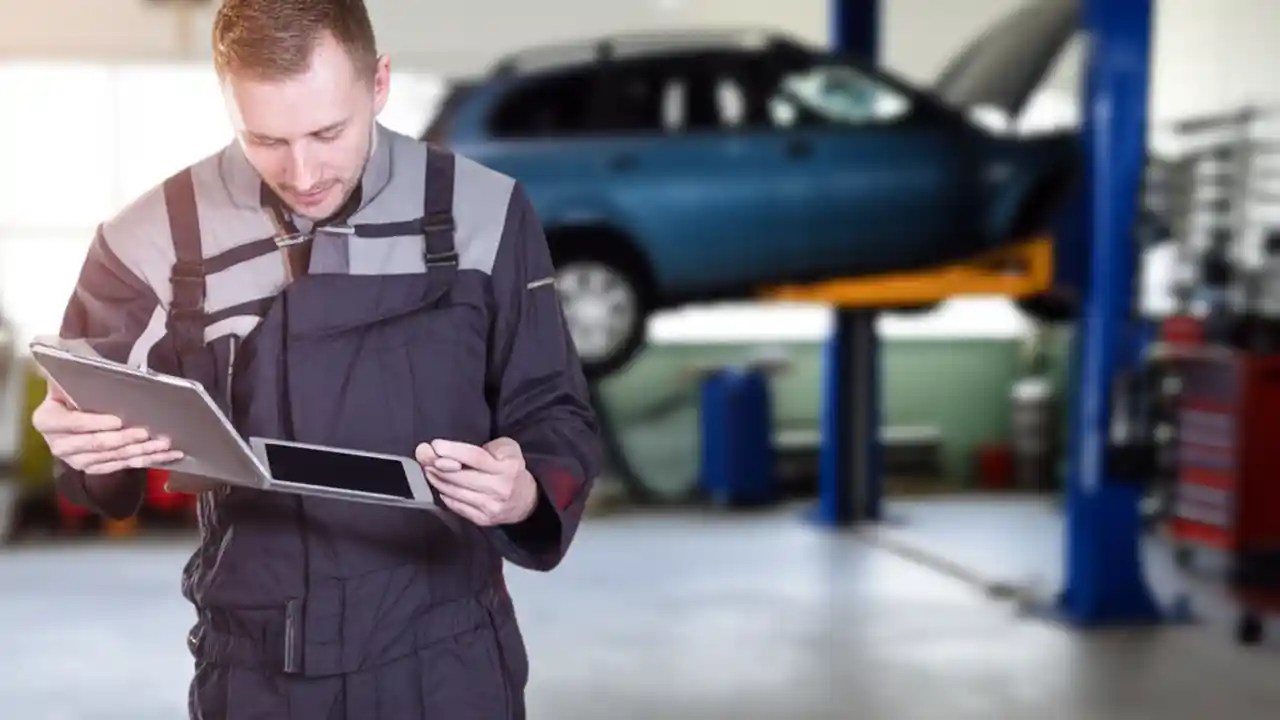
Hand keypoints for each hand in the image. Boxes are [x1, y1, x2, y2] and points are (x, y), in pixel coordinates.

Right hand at [31, 383, 182, 474]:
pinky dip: (146, 460)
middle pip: (96, 444)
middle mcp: (58, 444)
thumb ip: (72, 375)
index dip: (95, 423)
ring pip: (112, 457)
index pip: (73, 423)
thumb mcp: (67, 382)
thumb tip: (77, 361)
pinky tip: (165, 455)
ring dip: (139, 451)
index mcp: (47, 420)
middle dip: (123, 439)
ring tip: (162, 444)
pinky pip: (122, 466)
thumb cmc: (72, 393)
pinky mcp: (93, 468)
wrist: (68, 414)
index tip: (118, 420)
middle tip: (146, 432)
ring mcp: (76, 460)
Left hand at [415, 438, 537, 526]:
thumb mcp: (507, 449)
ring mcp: (490, 506)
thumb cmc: (511, 469)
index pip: (475, 457)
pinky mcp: (482, 520)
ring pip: (454, 491)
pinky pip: (456, 505)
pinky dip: (445, 494)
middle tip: (424, 455)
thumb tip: (450, 452)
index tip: (435, 445)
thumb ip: (484, 447)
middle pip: (460, 475)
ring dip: (437, 479)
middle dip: (437, 464)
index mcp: (507, 468)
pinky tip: (442, 486)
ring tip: (428, 468)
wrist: (526, 501)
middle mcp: (499, 488)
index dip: (453, 450)